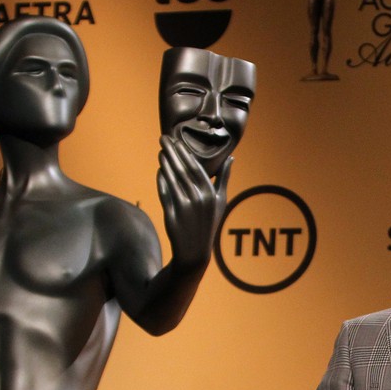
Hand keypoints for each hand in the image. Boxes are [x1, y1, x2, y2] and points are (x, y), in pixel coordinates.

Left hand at [157, 135, 231, 272]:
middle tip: (163, 138)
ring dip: (164, 162)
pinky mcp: (171, 214)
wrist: (194, 251)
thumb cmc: (209, 223)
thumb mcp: (221, 201)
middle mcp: (197, 199)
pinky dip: (161, 179)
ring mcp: (183, 207)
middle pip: (181, 169)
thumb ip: (224, 178)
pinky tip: (159, 169)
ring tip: (160, 150)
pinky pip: (164, 192)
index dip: (184, 152)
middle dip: (172, 151)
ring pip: (171, 178)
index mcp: (210, 194)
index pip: (195, 167)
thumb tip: (231, 158)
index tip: (176, 140)